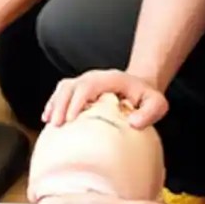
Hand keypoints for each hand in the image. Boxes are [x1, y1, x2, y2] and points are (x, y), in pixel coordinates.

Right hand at [43, 69, 169, 128]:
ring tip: (50, 122)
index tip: (72, 119)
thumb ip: (149, 113)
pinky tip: (48, 118)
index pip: (89, 86)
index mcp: (110, 79)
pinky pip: (61, 94)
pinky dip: (53, 105)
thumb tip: (132, 123)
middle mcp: (94, 78)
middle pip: (71, 86)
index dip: (78, 101)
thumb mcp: (157, 104)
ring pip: (63, 88)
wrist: (139, 87)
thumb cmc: (146, 98)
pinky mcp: (79, 91)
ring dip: (54, 104)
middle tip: (57, 124)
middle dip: (61, 104)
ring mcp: (85, 83)